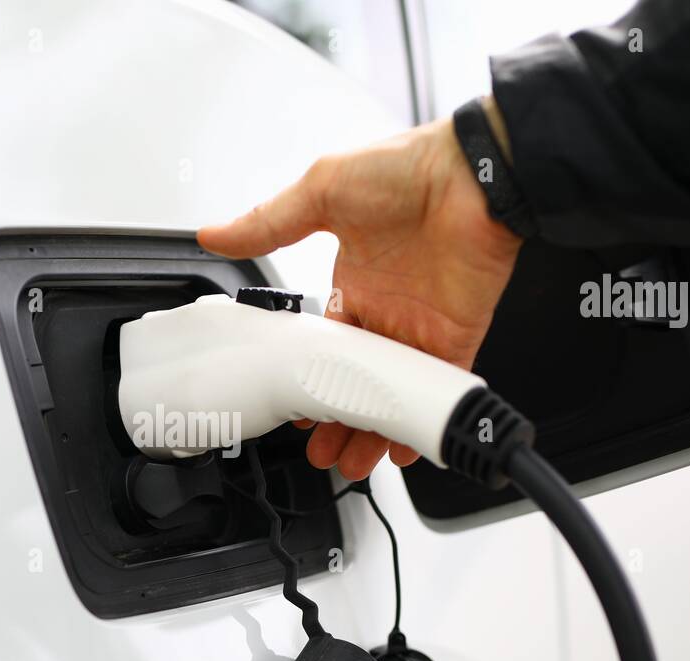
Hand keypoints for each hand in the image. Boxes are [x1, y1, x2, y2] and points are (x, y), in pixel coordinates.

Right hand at [198, 112, 522, 479]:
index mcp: (354, 282)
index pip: (326, 348)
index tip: (298, 409)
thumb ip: (267, 223)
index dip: (312, 381)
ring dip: (374, 431)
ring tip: (354, 462)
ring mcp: (420, 327)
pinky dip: (421, 421)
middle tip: (322, 450)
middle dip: (339, 420)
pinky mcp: (455, 337)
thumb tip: (214, 233)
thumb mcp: (321, 191)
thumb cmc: (407, 169)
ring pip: (392, 396)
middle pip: (357, 382)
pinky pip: (436, 390)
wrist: (474, 174)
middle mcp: (386, 311)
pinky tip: (403, 447)